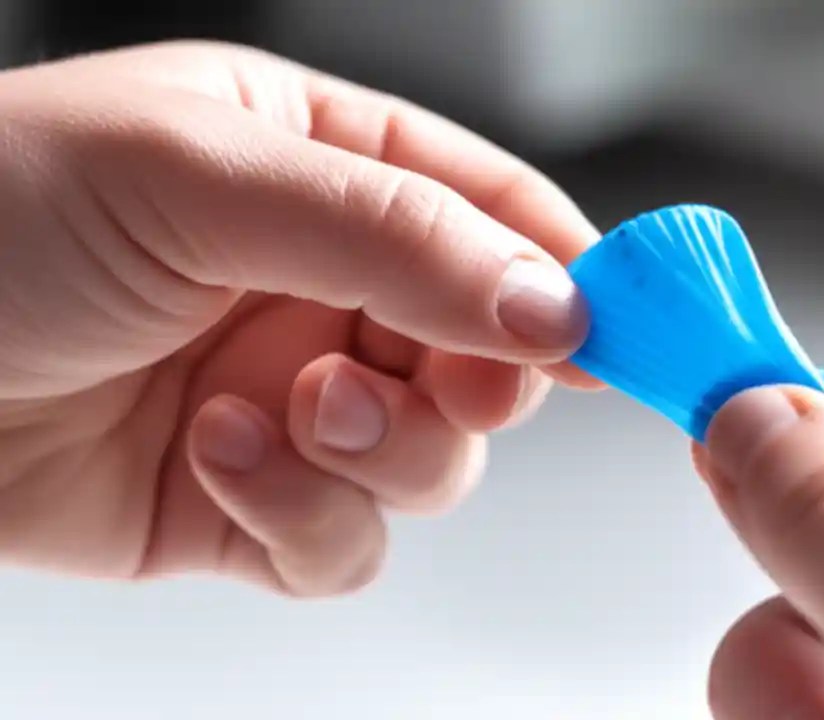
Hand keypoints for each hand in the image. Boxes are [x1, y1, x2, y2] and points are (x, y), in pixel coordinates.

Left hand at [0, 42, 599, 595]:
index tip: (620, 328)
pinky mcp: (246, 504)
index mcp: (325, 166)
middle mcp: (324, 284)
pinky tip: (217, 459)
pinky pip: (345, 541)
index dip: (569, 270)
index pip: (495, 212)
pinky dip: (302, 518)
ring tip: (284, 410)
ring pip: (432, 460)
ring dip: (379, 451)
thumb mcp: (201, 175)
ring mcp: (293, 398)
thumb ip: (394, 235)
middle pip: (488, 355)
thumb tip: (551, 303)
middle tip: (437, 379)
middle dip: (472, 381)